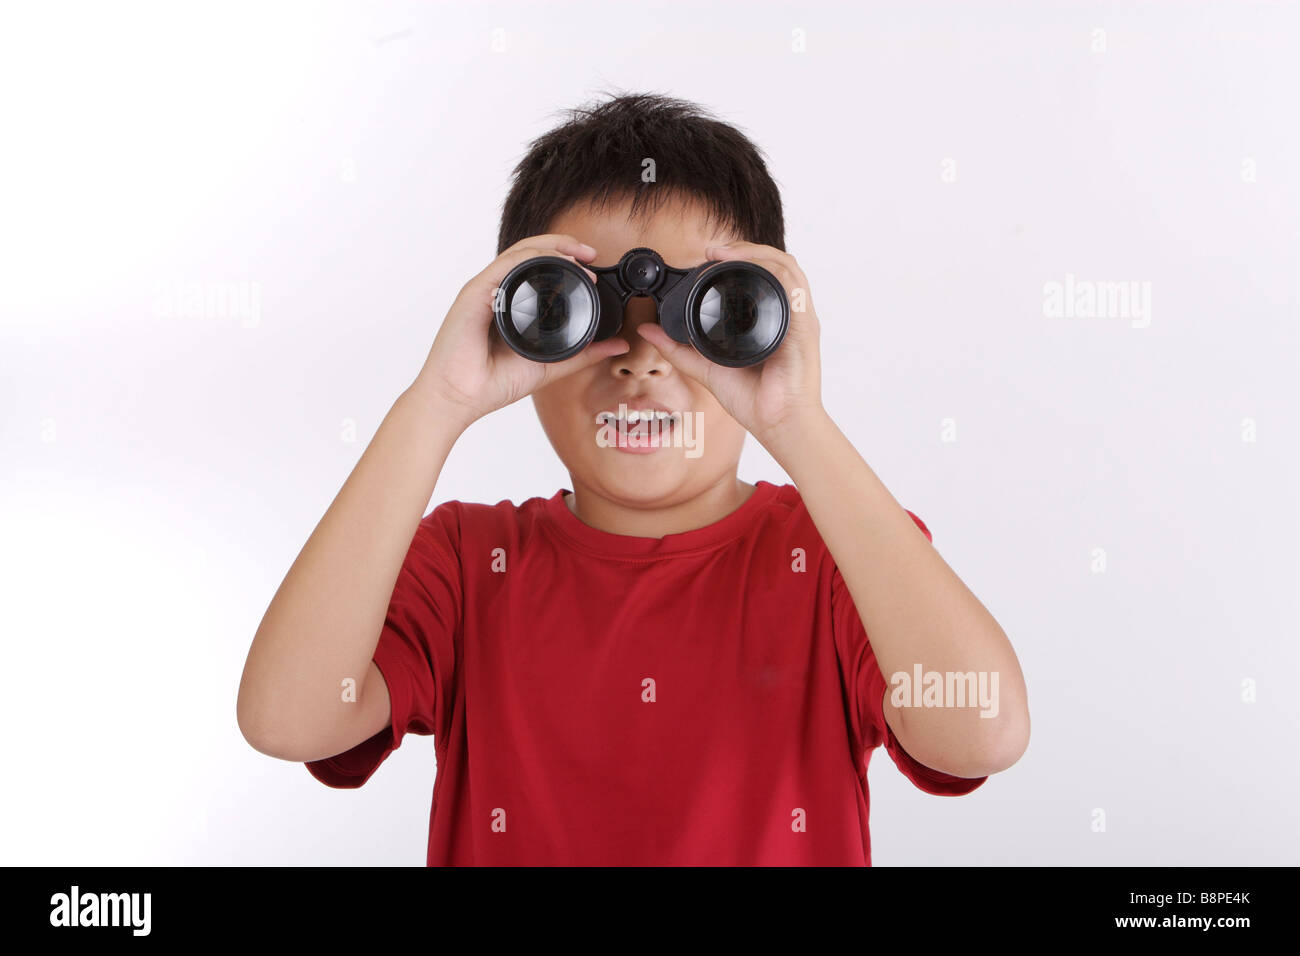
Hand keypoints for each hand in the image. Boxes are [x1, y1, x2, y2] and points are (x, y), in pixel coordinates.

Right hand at [410, 235, 630, 426]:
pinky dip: (528, 260)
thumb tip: (618, 344)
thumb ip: (583, 354)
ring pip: (519, 253)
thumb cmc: (493, 383)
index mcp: (511, 303)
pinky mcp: (473, 294)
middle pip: (530, 253)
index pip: (538, 268)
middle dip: (563, 245)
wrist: (459, 399)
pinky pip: (503, 267)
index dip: (566, 258)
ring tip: (577, 255)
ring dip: (550, 247)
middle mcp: (497, 291)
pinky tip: (550, 262)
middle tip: (590, 253)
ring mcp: (484, 290)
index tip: (593, 266)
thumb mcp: (550, 365)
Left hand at [634, 242, 824, 444]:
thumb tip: (648, 331)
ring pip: (785, 267)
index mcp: (770, 320)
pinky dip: (771, 271)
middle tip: (712, 250)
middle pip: (773, 264)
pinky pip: (793, 288)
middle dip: (744, 249)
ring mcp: (799, 318)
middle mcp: (787, 314)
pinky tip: (750, 267)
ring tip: (725, 253)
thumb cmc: (755, 401)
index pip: (760, 275)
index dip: (737, 258)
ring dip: (755, 253)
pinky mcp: (804, 328)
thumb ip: (678, 349)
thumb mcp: (706, 368)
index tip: (707, 257)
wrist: (778, 425)